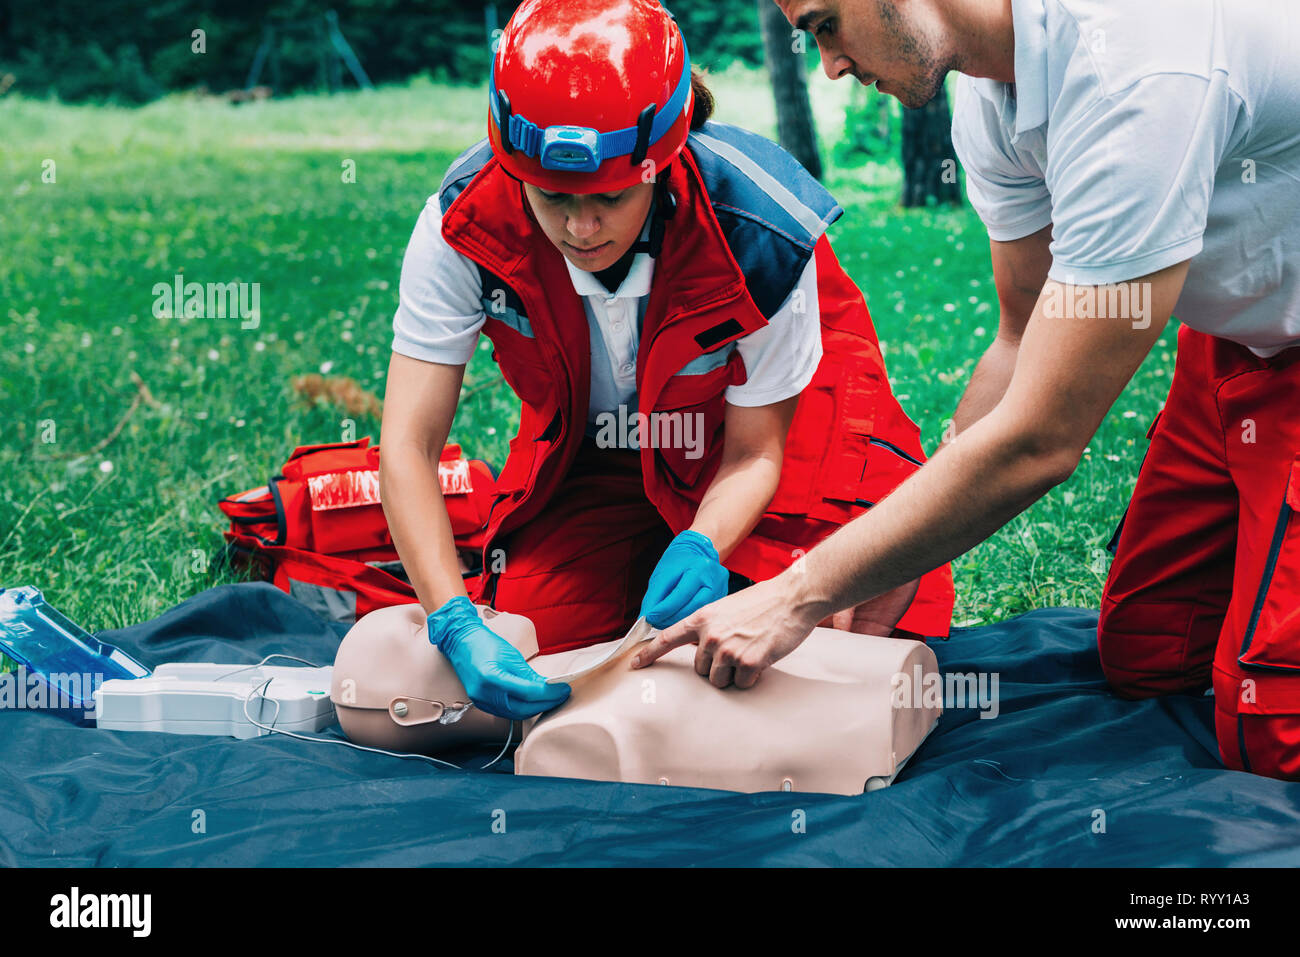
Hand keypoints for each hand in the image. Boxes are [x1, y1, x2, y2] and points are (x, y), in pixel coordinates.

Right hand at [427, 596, 569, 719]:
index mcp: (493, 677)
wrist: (461, 642)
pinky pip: (506, 712)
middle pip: (523, 709)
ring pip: (515, 714)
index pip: (528, 692)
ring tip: (550, 699)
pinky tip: (533, 702)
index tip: (564, 689)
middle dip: (545, 704)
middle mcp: (485, 693)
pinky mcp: (481, 703)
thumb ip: (529, 674)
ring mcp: (481, 701)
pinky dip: (521, 709)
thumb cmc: (485, 643)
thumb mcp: (511, 655)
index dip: (550, 693)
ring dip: (535, 709)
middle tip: (561, 696)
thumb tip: (550, 687)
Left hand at [630, 573, 819, 688]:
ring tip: (750, 652)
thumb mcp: (727, 608)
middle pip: (700, 670)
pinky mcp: (748, 663)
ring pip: (719, 680)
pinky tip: (762, 657)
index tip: (634, 664)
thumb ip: (709, 626)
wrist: (793, 598)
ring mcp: (728, 650)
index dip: (649, 654)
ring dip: (734, 674)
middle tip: (738, 648)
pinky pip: (742, 684)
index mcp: (702, 618)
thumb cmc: (763, 602)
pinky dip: (752, 677)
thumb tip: (700, 647)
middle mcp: (710, 635)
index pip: (667, 638)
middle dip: (717, 666)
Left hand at [638, 530, 730, 629]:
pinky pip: (704, 612)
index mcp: (698, 565)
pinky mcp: (722, 597)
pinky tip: (679, 622)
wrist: (699, 550)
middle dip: (672, 618)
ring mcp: (721, 587)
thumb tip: (647, 618)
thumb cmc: (679, 560)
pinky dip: (690, 619)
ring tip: (666, 624)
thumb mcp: (663, 573)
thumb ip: (655, 596)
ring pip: (700, 611)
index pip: (679, 592)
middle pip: (693, 605)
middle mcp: (713, 576)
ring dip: (681, 622)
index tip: (650, 618)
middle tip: (657, 623)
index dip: (663, 608)